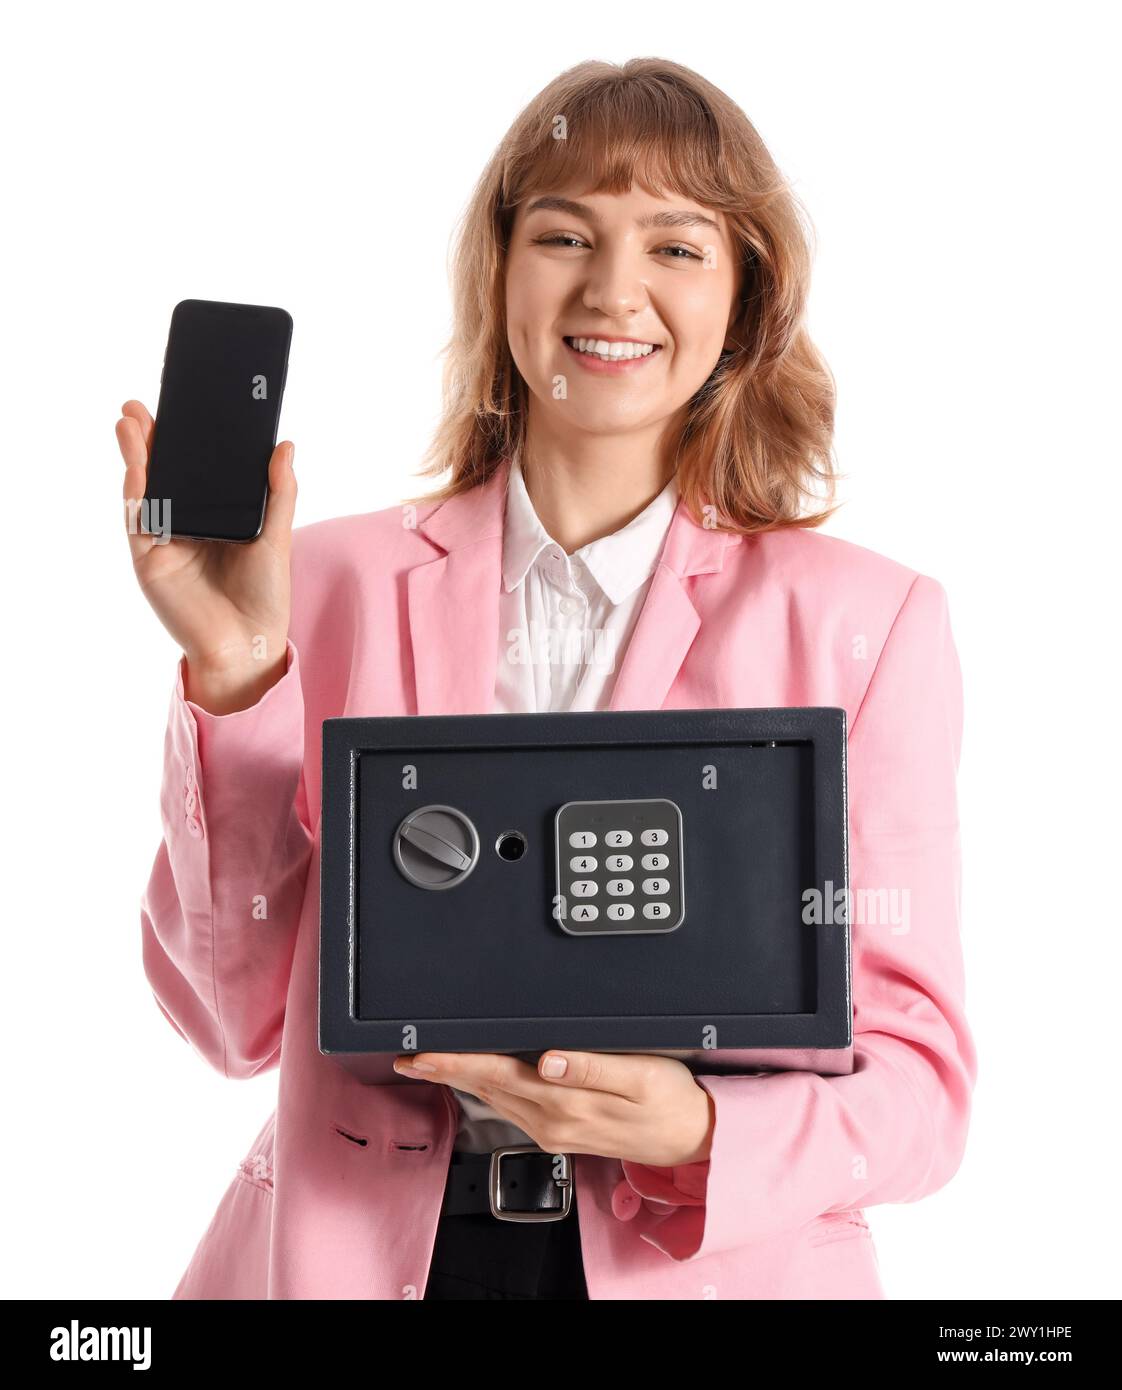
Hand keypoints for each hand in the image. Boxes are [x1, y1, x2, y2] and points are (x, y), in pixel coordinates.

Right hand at [116, 399, 296, 712]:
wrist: (249, 646)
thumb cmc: (265, 597)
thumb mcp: (277, 537)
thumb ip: (279, 492)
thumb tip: (285, 445)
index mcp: (215, 516)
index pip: (196, 471)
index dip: (186, 441)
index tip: (183, 407)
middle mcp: (186, 524)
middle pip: (163, 475)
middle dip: (150, 440)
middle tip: (140, 405)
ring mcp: (165, 542)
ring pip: (145, 491)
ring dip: (135, 456)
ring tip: (130, 421)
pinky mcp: (151, 561)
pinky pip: (139, 522)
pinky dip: (137, 493)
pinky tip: (137, 467)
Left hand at [393, 1050, 715, 1167]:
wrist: (691, 1139)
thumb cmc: (670, 1101)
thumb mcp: (640, 1076)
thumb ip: (591, 1067)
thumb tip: (549, 1059)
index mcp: (565, 1102)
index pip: (497, 1074)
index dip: (455, 1062)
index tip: (423, 1054)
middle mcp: (551, 1121)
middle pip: (486, 1087)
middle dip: (444, 1070)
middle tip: (407, 1056)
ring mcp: (552, 1131)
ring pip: (494, 1098)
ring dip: (460, 1079)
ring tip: (430, 1064)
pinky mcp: (559, 1131)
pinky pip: (511, 1106)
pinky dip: (486, 1089)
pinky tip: (476, 1079)